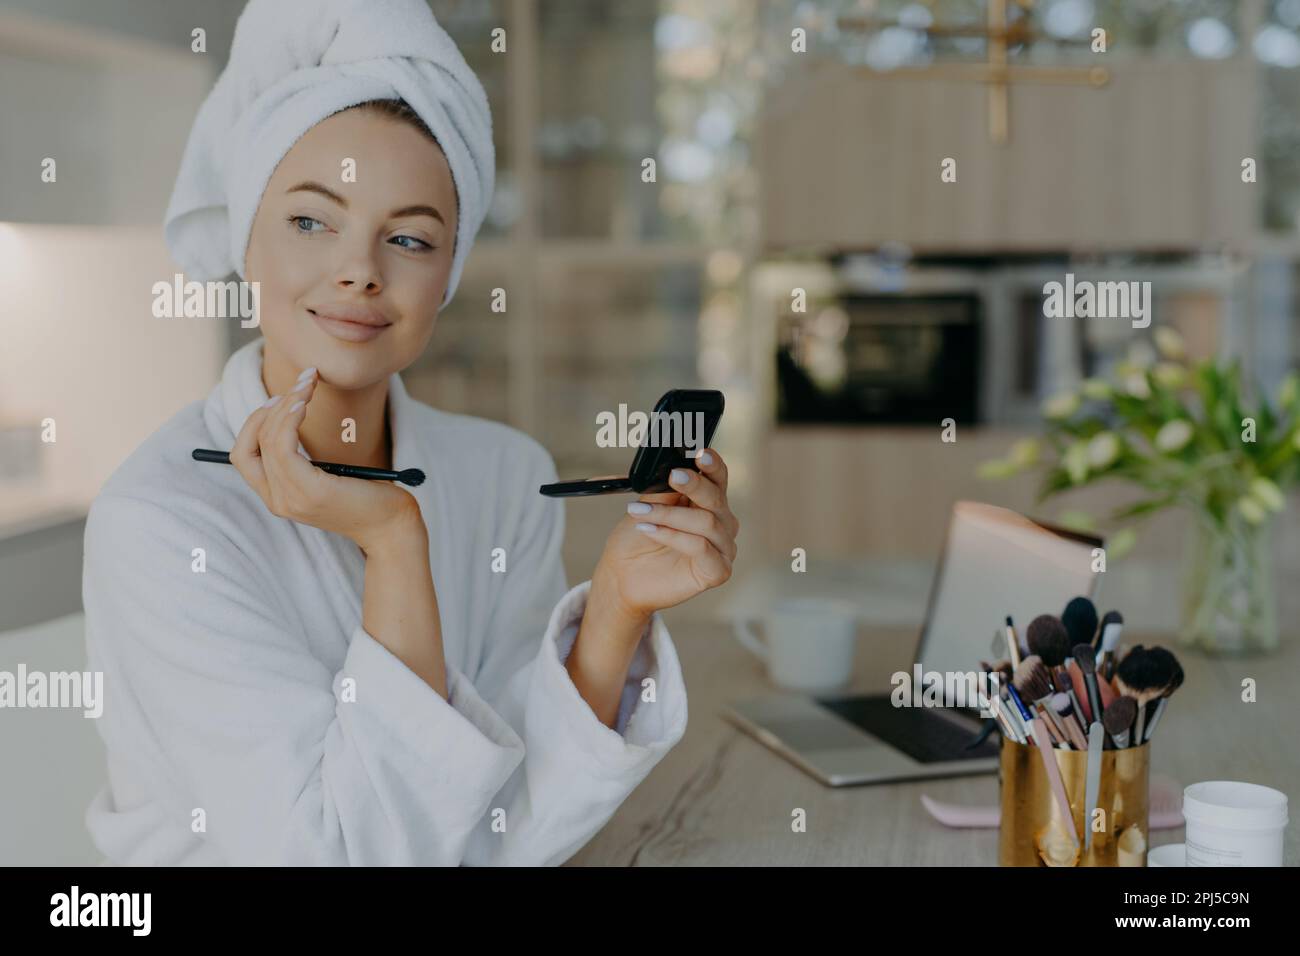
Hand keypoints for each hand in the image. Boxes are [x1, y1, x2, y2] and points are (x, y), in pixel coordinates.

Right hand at [230, 368, 420, 553]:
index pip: (244, 456)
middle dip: (271, 407)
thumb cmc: (368, 497)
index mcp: (279, 497)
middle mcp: (277, 501)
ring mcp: (291, 499)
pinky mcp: (311, 492)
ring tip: (306, 386)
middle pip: (250, 444)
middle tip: (300, 383)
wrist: (392, 527)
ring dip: (285, 405)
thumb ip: (306, 461)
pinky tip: (303, 404)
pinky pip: (283, 448)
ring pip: (267, 440)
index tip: (279, 399)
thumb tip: (292, 415)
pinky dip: (289, 421)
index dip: (255, 423)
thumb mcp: (329, 477)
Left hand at [590, 448, 739, 620]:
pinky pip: (701, 547)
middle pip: (716, 498)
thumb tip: (676, 470)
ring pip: (706, 523)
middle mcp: (721, 524)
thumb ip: (666, 491)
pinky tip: (650, 530)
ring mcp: (722, 548)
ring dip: (670, 515)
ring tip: (641, 514)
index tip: (700, 454)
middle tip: (673, 477)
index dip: (713, 465)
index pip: (718, 478)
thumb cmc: (637, 540)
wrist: (622, 575)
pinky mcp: (717, 571)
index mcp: (708, 503)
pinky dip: (673, 536)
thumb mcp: (647, 507)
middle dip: (693, 485)